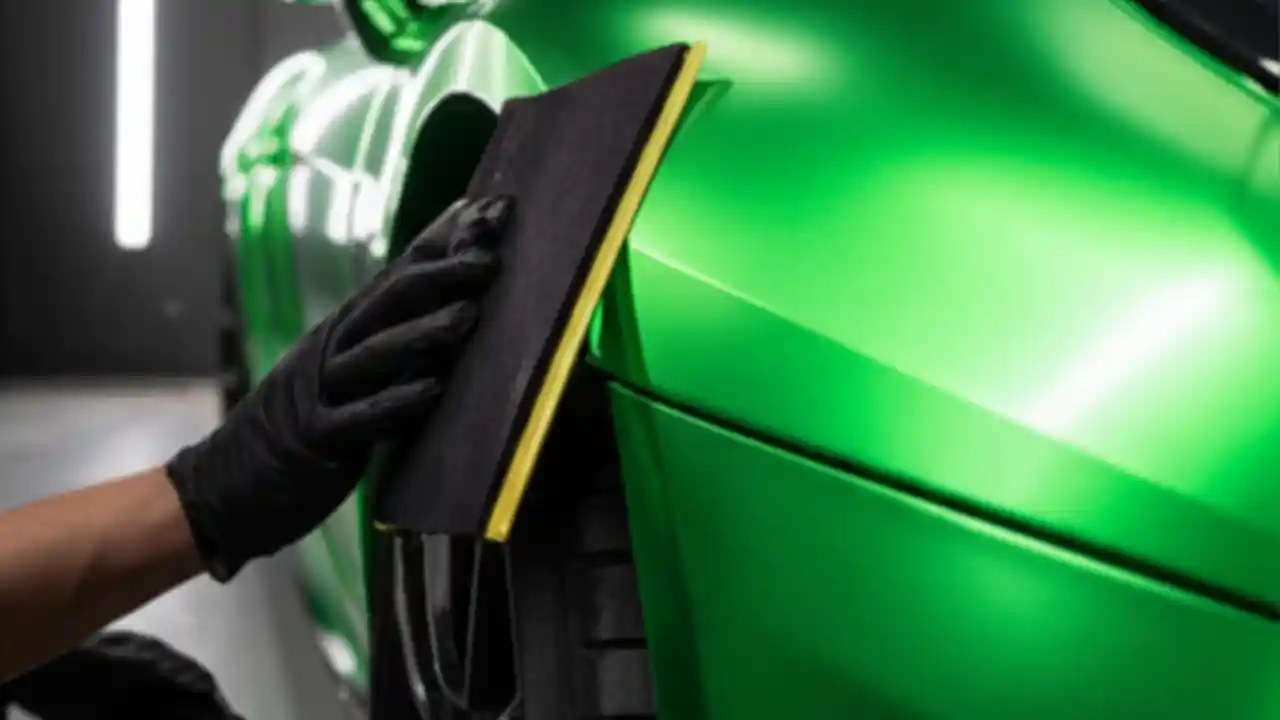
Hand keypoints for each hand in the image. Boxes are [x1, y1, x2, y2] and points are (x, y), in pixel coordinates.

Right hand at [167, 196, 511, 579]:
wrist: (226, 486)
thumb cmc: (306, 425)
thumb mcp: (351, 372)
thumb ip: (398, 340)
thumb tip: (458, 303)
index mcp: (347, 328)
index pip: (403, 270)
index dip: (448, 239)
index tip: (497, 209)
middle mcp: (334, 348)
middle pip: (390, 299)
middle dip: (442, 273)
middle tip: (490, 256)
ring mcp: (324, 392)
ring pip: (377, 352)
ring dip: (425, 332)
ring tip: (469, 315)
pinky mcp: (320, 441)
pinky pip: (362, 418)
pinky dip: (398, 402)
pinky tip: (433, 389)